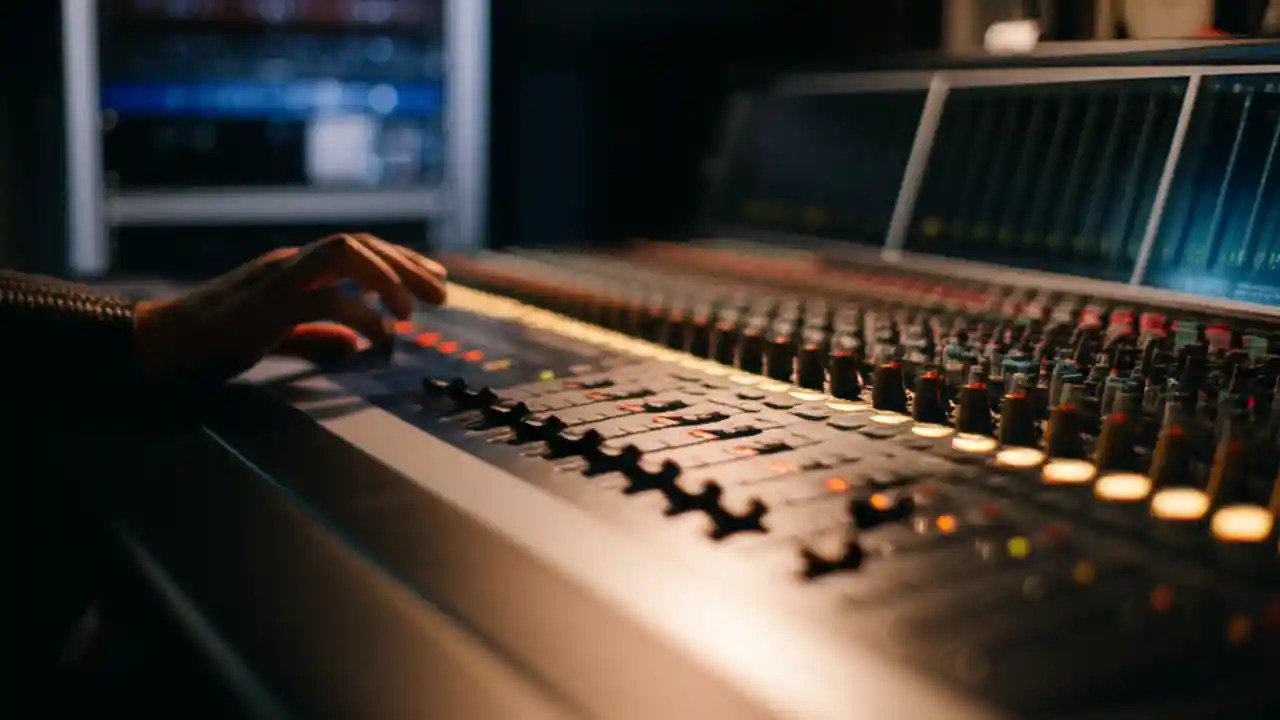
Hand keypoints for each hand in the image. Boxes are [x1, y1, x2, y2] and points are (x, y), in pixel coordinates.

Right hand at [132, 233, 446, 383]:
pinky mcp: (267, 303)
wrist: (163, 345)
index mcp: (296, 268)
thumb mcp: (278, 336)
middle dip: (407, 265)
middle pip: (360, 243)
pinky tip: (378, 336)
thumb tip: (353, 343)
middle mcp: (291, 263)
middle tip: (440, 295)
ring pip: (344, 253)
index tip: (435, 279)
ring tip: (410, 311)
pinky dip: (359, 315)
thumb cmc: (216, 340)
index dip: (402, 260)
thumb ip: (316, 336)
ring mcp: (278, 278)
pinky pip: (323, 297)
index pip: (359, 248)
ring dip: (386, 277)